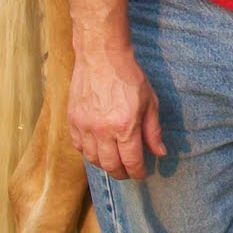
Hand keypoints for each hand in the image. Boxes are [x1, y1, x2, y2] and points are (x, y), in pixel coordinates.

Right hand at [67, 49, 164, 179]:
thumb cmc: (129, 77)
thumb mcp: (150, 102)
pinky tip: (97, 148)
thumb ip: (153, 131)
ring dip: (105, 164)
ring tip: (114, 162)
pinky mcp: (73, 120)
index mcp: (125, 127)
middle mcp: (103, 131)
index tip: (141, 175)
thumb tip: (160, 153)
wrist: (101, 57)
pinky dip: (88, 152)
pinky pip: (78, 146)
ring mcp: (85, 126)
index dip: (138, 172)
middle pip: (110, 165)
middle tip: (127, 172)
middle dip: (121, 173)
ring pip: (93, 159)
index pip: (131, 161)